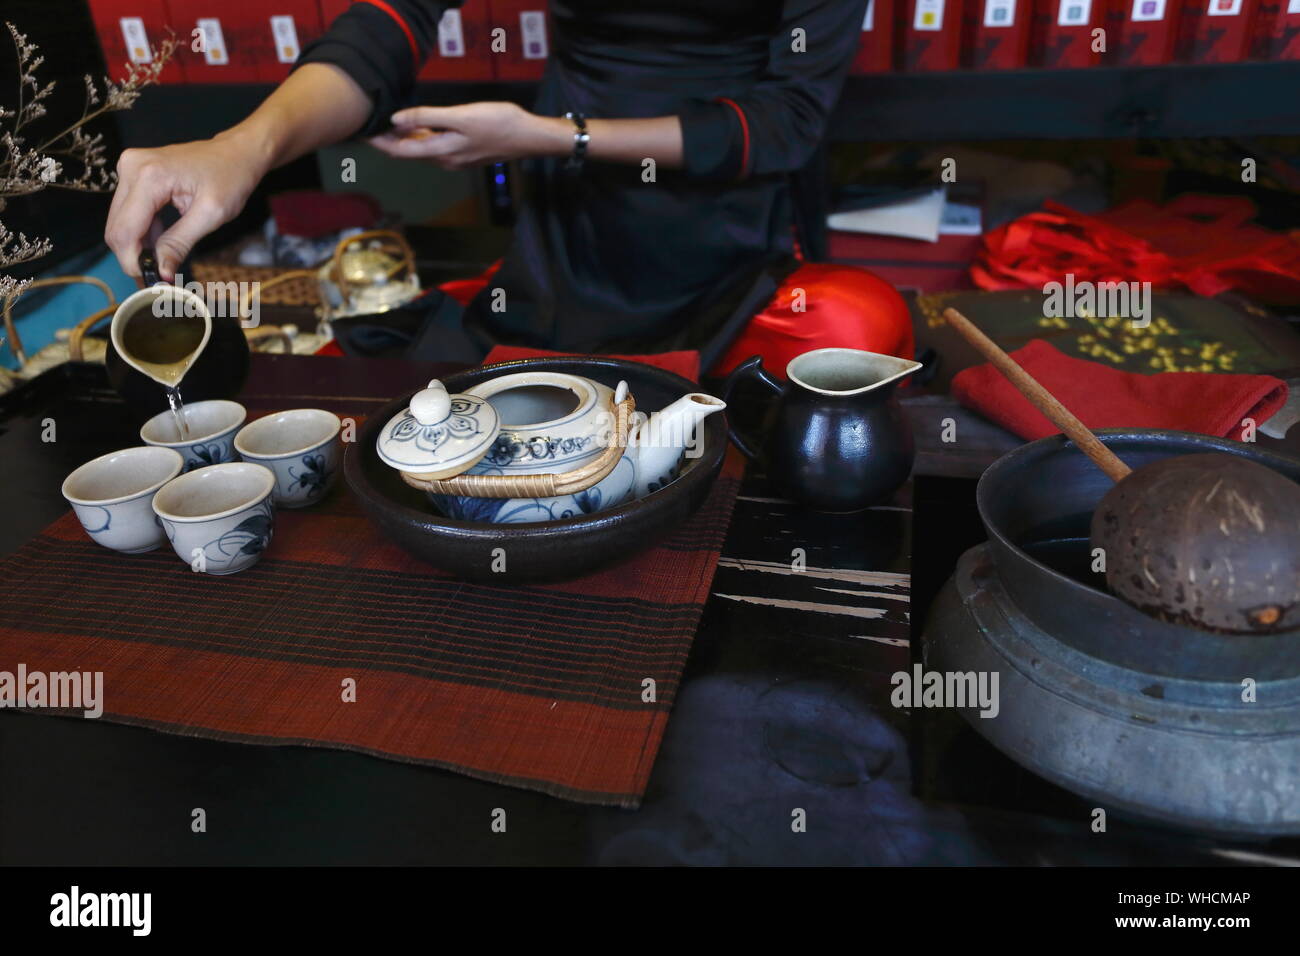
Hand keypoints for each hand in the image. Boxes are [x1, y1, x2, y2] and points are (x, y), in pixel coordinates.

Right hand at [104, 133, 267, 280]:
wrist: (236, 153)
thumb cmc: (230, 177)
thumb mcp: (210, 215)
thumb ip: (179, 244)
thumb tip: (161, 273)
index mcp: (149, 175)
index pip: (125, 230)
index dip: (133, 261)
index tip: (149, 282)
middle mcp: (131, 167)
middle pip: (117, 227)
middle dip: (133, 256)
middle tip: (156, 279)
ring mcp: (129, 167)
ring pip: (120, 221)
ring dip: (137, 245)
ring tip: (163, 260)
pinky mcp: (133, 173)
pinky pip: (128, 211)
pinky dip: (142, 231)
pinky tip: (161, 240)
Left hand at [368, 102, 565, 169]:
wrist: (529, 137)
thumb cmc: (498, 123)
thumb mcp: (461, 116)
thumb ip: (427, 117)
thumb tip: (396, 120)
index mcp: (441, 152)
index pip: (400, 150)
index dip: (378, 142)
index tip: (360, 133)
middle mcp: (444, 160)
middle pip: (408, 153)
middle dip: (387, 141)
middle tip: (366, 126)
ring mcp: (455, 159)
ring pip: (422, 150)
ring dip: (404, 140)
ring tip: (385, 125)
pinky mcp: (464, 153)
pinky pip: (435, 147)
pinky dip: (421, 138)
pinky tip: (418, 127)